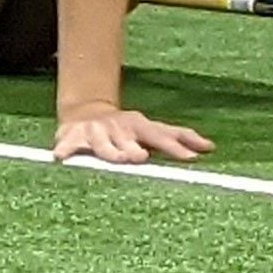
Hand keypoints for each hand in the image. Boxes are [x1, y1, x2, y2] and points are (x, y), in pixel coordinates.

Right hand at [52, 104, 214, 163]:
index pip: (160, 135)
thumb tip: (211, 147)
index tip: (191, 158)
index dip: (174, 146)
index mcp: (139, 125)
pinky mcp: (71, 136)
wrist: (84, 112)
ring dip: (111, 151)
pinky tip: (61, 158)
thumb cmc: (125, 129)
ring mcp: (95, 131)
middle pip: (129, 139)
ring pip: (103, 144)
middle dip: (135, 147)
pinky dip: (64, 150)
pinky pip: (68, 145)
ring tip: (120, 160)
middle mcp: (118, 126)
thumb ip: (177, 138)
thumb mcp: (150, 130)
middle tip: (142, 156)